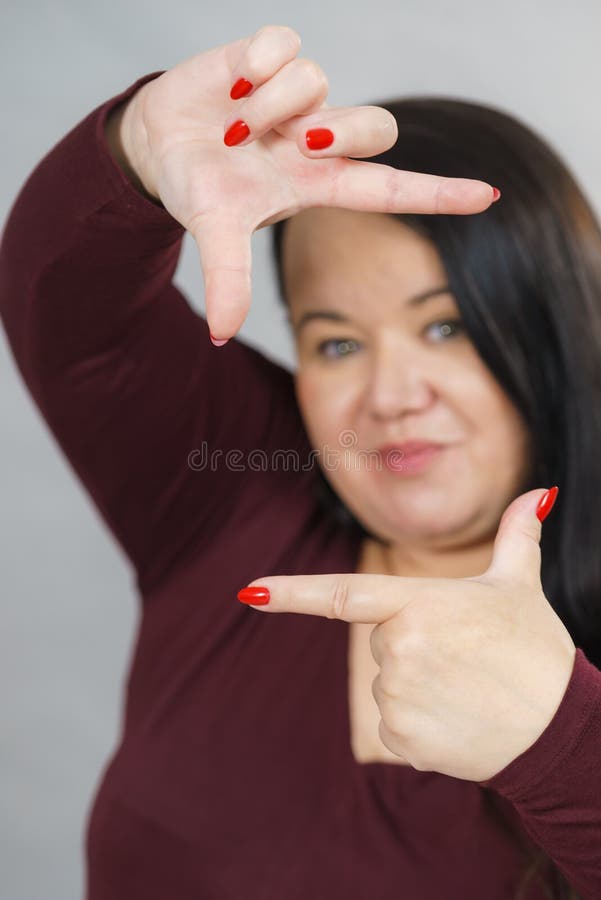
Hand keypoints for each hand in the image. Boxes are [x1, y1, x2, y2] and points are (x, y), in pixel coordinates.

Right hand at [121, 24, 496, 340]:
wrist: (157, 142)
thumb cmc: (199, 188)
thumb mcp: (215, 232)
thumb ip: (227, 279)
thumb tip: (221, 334)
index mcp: (318, 184)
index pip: (391, 189)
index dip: (439, 194)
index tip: (488, 197)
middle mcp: (318, 138)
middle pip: (377, 127)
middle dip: (338, 133)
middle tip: (288, 144)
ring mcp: (299, 97)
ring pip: (320, 83)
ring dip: (269, 109)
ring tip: (234, 127)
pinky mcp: (271, 56)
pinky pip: (287, 45)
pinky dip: (256, 65)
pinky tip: (232, 86)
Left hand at [238, 489, 576, 781]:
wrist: (561, 729)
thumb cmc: (537, 651)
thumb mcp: (521, 586)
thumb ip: (517, 536)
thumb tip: (541, 491)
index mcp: (420, 602)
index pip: (343, 593)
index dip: (292, 592)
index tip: (250, 591)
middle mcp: (400, 647)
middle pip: (382, 643)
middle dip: (413, 646)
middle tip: (465, 659)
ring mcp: (398, 695)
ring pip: (388, 685)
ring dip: (418, 687)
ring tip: (467, 691)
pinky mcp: (401, 738)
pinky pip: (393, 725)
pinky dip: (420, 724)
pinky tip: (459, 722)